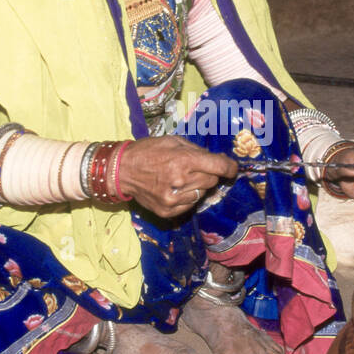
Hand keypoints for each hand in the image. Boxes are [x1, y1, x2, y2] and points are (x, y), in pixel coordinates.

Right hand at [118, 136, 238, 217]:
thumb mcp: (173, 141)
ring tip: (181, 178)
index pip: (219, 167)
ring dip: (197, 186)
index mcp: (183, 160)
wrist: (121, 171)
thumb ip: (197, 151)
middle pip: (212, 181)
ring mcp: (174, 199)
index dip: (230, 167)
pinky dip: (188, 196)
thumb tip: (218, 160)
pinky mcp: (168, 211)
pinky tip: (175, 188)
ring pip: (202, 194)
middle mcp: (180, 181)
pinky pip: (190, 204)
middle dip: (208, 173)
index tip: (232, 168)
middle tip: (194, 168)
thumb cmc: (148, 151)